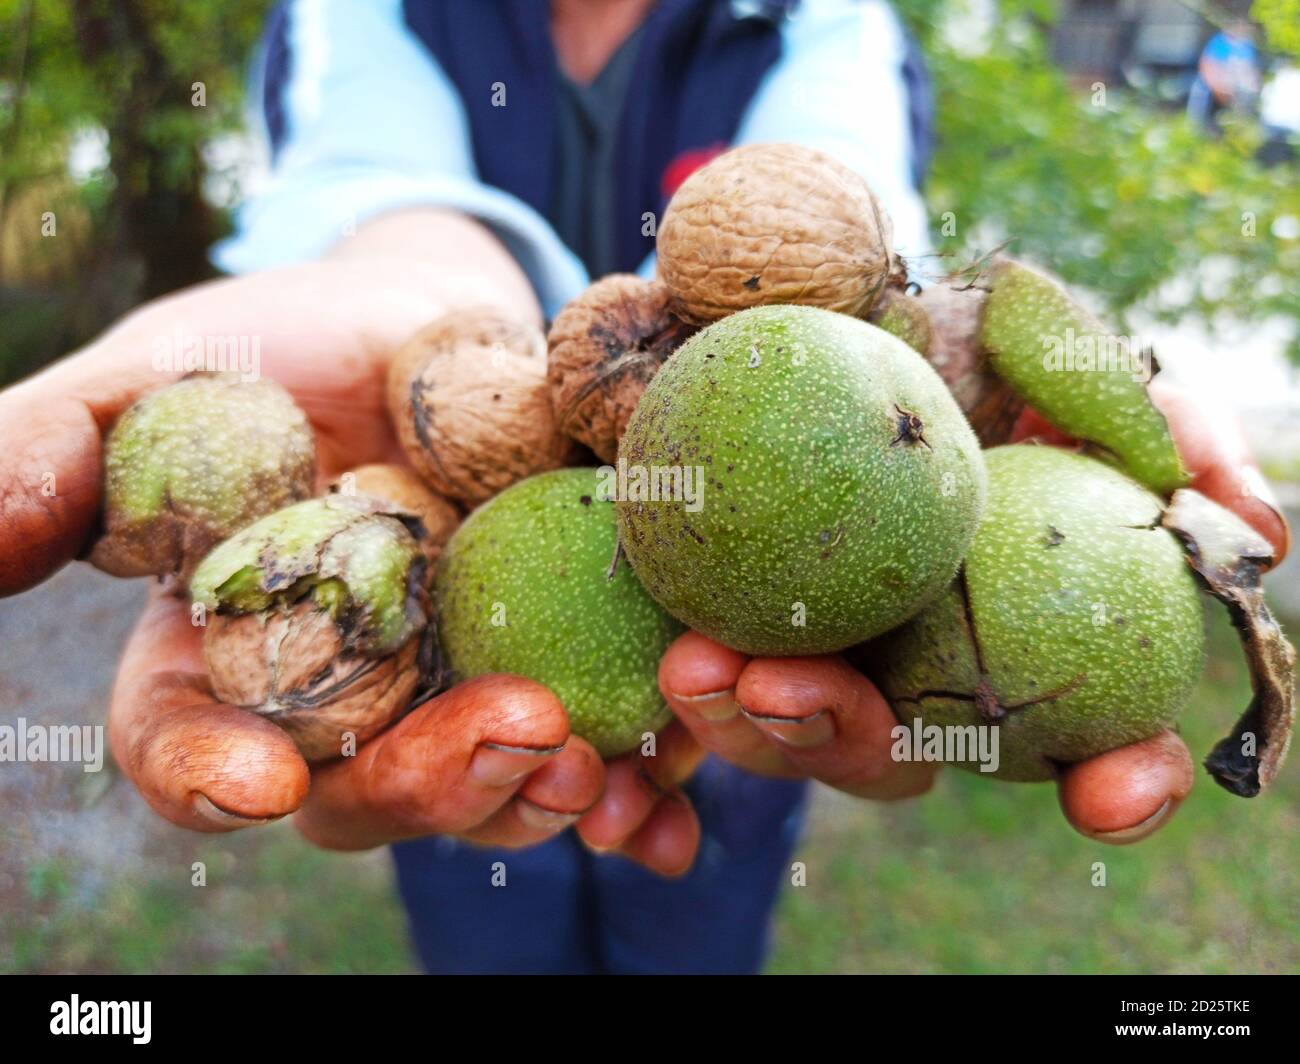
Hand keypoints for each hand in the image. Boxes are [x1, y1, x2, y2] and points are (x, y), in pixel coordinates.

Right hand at [0, 211, 700, 874]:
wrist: (434, 319)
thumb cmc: (283, 344)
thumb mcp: (161, 376)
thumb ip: (58, 456)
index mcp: (227, 650)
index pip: (186, 740)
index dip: (204, 776)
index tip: (250, 787)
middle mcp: (342, 697)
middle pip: (366, 788)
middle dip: (434, 782)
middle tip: (517, 734)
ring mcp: (455, 689)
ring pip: (490, 787)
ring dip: (546, 795)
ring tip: (606, 766)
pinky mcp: (560, 665)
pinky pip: (600, 749)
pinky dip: (640, 790)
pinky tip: (675, 811)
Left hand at [658, 379, 1290, 844]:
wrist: (828, 313)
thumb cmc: (966, 346)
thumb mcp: (1069, 365)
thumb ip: (1160, 435)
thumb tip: (1247, 528)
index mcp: (1006, 637)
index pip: (1086, 741)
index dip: (1118, 782)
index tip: (1113, 795)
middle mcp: (914, 671)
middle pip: (894, 755)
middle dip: (845, 739)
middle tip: (793, 691)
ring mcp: (816, 660)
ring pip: (781, 732)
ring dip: (742, 720)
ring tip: (698, 668)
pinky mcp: (722, 634)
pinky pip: (693, 692)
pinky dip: (673, 715)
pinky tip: (654, 680)